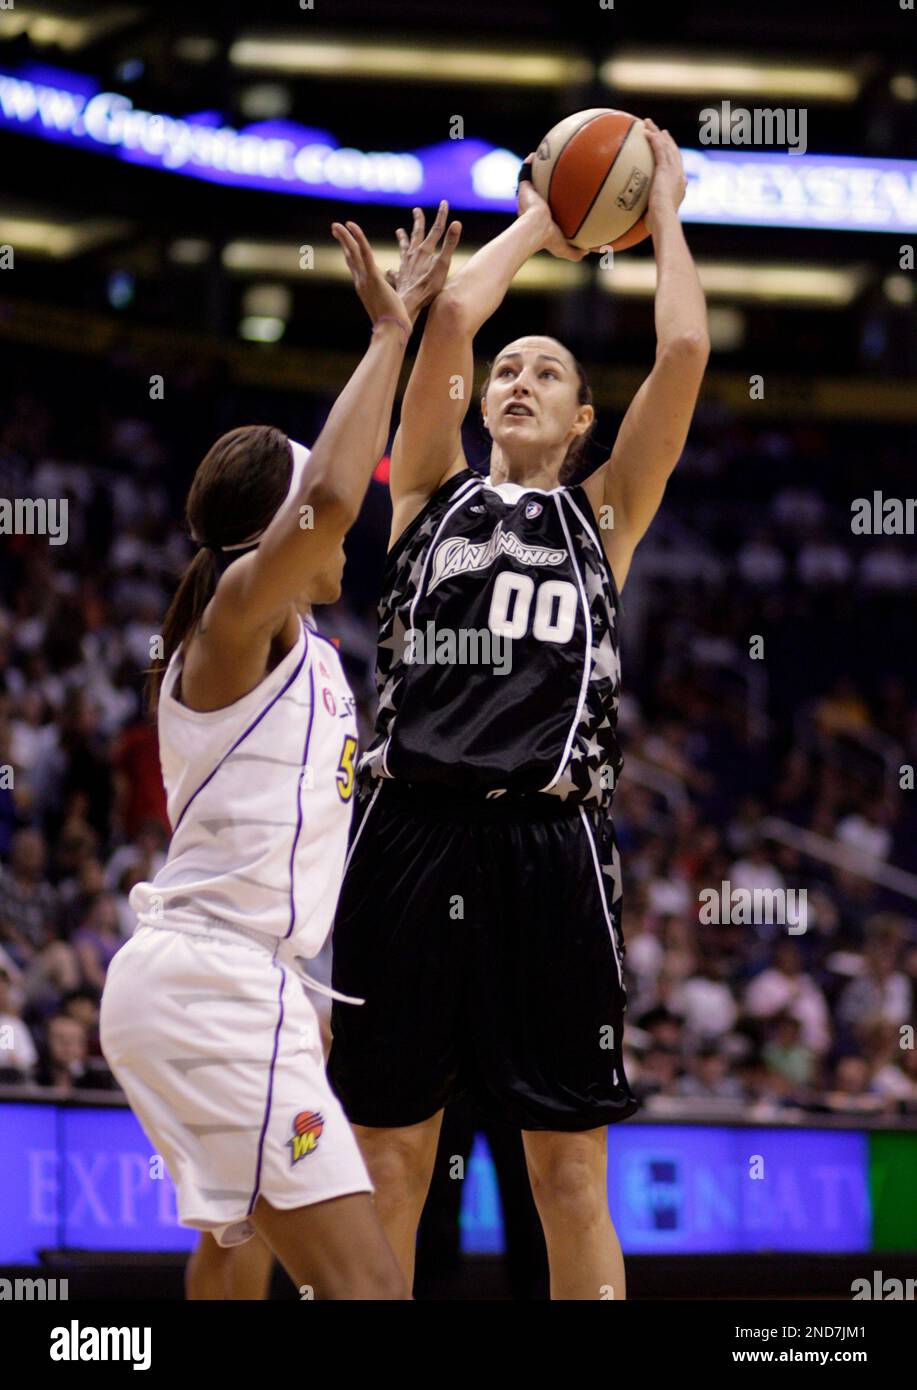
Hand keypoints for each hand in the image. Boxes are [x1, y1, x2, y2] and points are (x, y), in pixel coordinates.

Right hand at [332, 220, 412, 336]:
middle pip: (349, 257)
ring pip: (352, 252)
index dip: (350, 253)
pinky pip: (364, 253)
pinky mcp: (373, 277)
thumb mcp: (387, 307)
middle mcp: (361, 282)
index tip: (346, 242)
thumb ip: (386, 298)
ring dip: (345, 236)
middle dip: (343, 241)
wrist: (391, 333)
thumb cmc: (393, 325)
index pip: (355, 266)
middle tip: (335, 227)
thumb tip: (389, 297)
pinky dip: (358, 238)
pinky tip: (351, 225)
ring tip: (337, 224)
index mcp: (365, 288)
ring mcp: (365, 279)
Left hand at [390, 201, 461, 322]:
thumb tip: (457, 223)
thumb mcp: (443, 265)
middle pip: (416, 234)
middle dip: (418, 221)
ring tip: (399, 231)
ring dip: (402, 238)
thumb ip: (449, 244)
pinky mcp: (400, 278)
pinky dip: (394, 269)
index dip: (441, 215)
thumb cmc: (428, 287)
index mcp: (425, 250)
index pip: (436, 229)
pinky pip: (395, 270)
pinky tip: (391, 270)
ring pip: (403, 248)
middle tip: (416, 210)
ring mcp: (405, 266)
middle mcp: (413, 255)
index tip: (444, 202)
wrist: (409, 302)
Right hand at [517, 154, 586, 261]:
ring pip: (532, 177)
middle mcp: (532, 204)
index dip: (554, 198)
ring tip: (547, 154)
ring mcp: (528, 194)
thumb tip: (588, 251)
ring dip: (538, 167)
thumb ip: (575, 252)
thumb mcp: (564, 248)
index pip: (547, 204)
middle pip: (540, 188)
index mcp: (540, 215)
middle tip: (558, 172)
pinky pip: (526, 169)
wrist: (535, 228)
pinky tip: (539, 151)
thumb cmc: (548, 239)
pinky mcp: (524, 187)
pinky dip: (531, 160)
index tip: (564, 193)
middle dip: (546, 180)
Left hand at [643, 119, 686, 235]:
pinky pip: (659, 149)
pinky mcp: (665, 168)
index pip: (677, 167)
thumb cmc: (659, 224)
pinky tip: (645, 132)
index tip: (669, 149)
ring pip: (666, 146)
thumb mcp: (655, 217)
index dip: (673, 156)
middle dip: (667, 140)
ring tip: (648, 123)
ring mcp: (673, 170)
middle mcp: (679, 175)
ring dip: (657, 133)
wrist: (664, 218)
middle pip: (674, 152)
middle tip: (662, 131)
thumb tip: (642, 220)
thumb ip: (651, 214)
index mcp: (680, 185)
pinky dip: (653, 139)